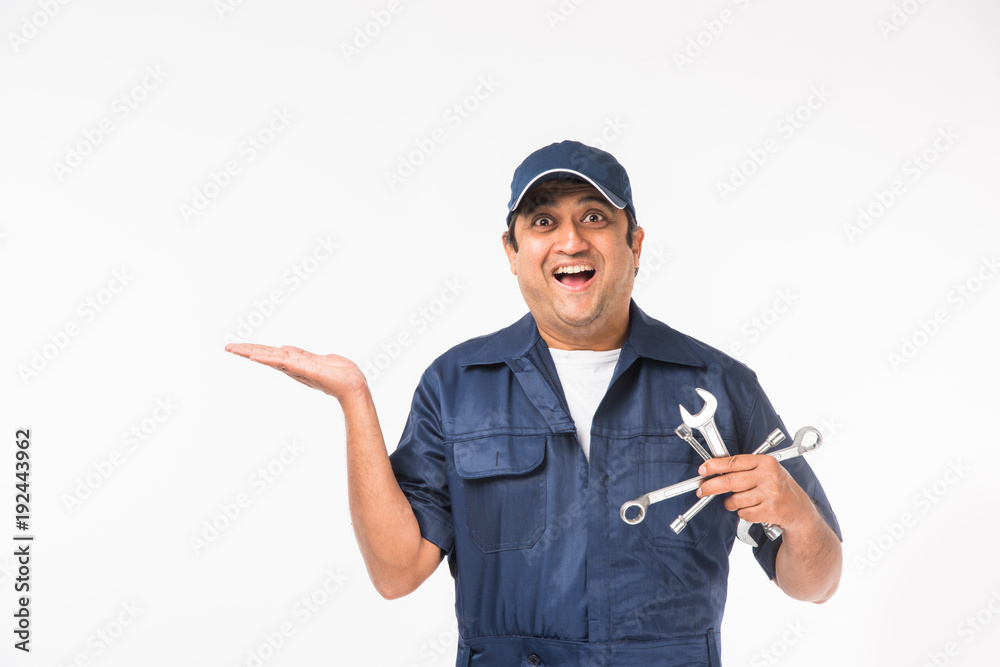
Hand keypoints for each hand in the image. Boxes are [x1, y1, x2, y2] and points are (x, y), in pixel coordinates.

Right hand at [224, 343, 368, 403]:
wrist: (355, 385)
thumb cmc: (345, 375)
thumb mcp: (327, 360)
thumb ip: (315, 357)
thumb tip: (314, 355)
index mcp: (298, 363)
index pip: (273, 354)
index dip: (257, 350)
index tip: (241, 347)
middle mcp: (294, 366)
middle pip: (266, 356)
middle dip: (247, 351)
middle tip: (227, 347)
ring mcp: (297, 368)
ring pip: (270, 358)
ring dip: (251, 353)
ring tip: (233, 349)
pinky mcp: (304, 369)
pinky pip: (282, 363)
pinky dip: (268, 360)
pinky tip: (254, 357)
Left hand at [695, 454, 812, 530]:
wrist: (799, 508)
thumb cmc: (778, 486)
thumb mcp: (766, 469)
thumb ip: (744, 468)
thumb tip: (714, 469)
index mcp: (765, 462)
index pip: (734, 462)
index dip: (715, 466)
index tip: (703, 470)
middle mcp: (768, 477)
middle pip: (730, 481)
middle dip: (711, 487)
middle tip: (702, 490)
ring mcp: (769, 494)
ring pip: (735, 500)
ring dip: (731, 503)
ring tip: (741, 500)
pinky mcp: (769, 511)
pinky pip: (743, 513)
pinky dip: (743, 512)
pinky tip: (752, 508)